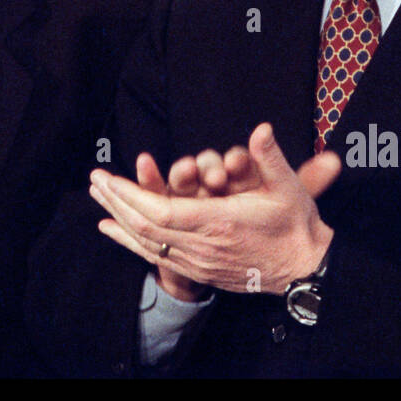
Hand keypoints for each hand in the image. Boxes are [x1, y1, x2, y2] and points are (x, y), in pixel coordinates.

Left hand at [91, 123, 342, 295]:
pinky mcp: (200, 271)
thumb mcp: (289, 187)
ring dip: (119, 217)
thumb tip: (260, 129)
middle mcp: (203, 247)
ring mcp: (199, 262)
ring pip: (147, 242)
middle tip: (94, 180)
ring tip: (98, 197)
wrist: (305, 269)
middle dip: (116, 201)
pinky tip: (110, 230)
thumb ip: (270, 157)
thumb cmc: (295, 224)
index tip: (107, 177)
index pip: (159, 211)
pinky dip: (129, 242)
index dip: (129, 195)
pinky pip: (156, 256)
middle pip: (145, 226)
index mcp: (218, 223)